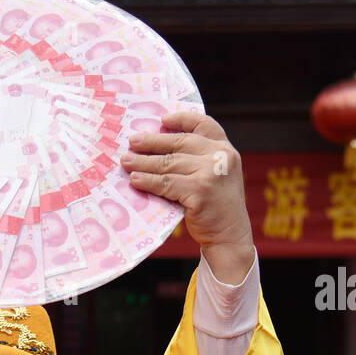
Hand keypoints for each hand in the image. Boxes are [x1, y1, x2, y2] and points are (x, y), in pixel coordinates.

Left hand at [121, 111, 253, 283]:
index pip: (204, 124)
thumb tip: (158, 149)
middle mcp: (220, 156)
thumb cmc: (216, 207)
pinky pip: (166, 183)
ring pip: (169, 163)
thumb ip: (198, 160)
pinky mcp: (200, 190)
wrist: (229, 236)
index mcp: (225, 149)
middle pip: (179, 142)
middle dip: (153, 141)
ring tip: (126, 161)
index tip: (162, 119)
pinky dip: (148, 181)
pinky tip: (135, 180)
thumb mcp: (216, 176)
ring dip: (144, 162)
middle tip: (132, 142)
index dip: (182, 118)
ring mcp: (211, 172)